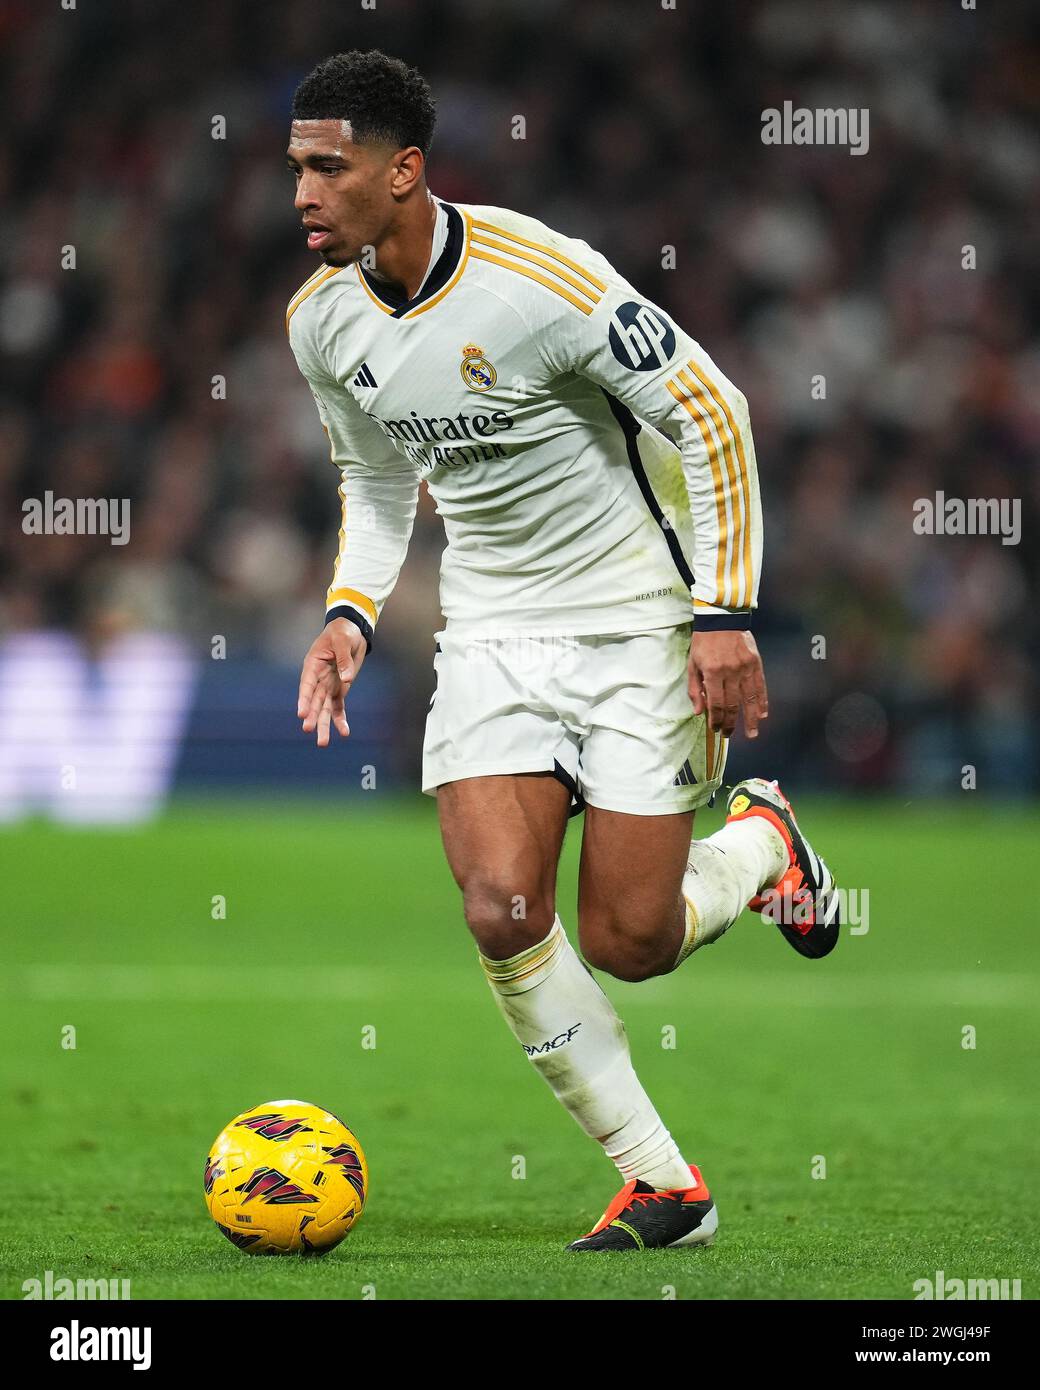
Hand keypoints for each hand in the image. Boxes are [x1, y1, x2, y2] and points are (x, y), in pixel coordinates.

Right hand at [297, 618, 366, 746]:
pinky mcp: (340, 689)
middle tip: (308, 730)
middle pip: (314, 701)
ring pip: (324, 709)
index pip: (306, 685)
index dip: (304, 699)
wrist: (352, 631)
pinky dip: (341, 719)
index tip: (301, 714)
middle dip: (311, 716)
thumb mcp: (342, 640)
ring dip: (323, 725)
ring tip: (322, 743)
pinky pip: (339, 707)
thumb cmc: (342, 632)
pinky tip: (344, 733)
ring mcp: (328, 686)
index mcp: (312, 665)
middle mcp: (318, 679)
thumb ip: (343, 659)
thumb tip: (347, 679)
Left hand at [688, 629, 768, 738]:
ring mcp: (745, 668)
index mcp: (712, 673)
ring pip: (749, 699)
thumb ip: (694, 689)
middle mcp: (730, 672)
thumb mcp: (692, 664)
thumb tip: (699, 712)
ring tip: (752, 734)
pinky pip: (760, 686)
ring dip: (750, 719)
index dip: (716, 720)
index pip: (715, 703)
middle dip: (731, 723)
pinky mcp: (755, 663)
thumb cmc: (704, 642)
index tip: (716, 729)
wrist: (722, 618)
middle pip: (732, 705)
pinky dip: (762, 701)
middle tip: (729, 735)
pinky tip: (763, 714)